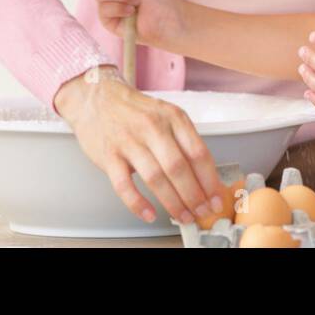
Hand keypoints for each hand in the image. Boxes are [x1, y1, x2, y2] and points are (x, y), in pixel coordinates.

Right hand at [53, 66, 227, 224]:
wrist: (97, 97)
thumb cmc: (135, 110)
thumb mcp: (166, 114)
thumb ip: (183, 140)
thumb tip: (203, 177)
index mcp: (174, 117)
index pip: (198, 152)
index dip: (210, 180)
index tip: (217, 198)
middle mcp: (153, 127)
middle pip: (179, 167)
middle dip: (194, 195)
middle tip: (203, 212)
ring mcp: (129, 141)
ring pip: (155, 178)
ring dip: (172, 202)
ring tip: (183, 216)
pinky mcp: (108, 155)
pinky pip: (124, 185)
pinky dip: (137, 203)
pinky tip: (149, 214)